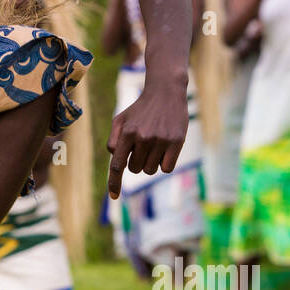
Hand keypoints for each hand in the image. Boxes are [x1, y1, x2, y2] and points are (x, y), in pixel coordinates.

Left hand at [106, 82, 187, 198]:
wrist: (166, 93)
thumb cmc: (140, 109)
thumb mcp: (120, 120)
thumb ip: (113, 140)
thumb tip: (114, 159)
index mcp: (126, 133)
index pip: (117, 165)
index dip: (114, 183)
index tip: (114, 196)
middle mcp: (143, 137)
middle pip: (135, 169)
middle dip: (137, 161)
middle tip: (143, 145)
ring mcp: (160, 140)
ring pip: (150, 170)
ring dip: (150, 162)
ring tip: (154, 143)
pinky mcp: (176, 142)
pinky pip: (166, 168)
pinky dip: (164, 163)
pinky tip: (165, 148)